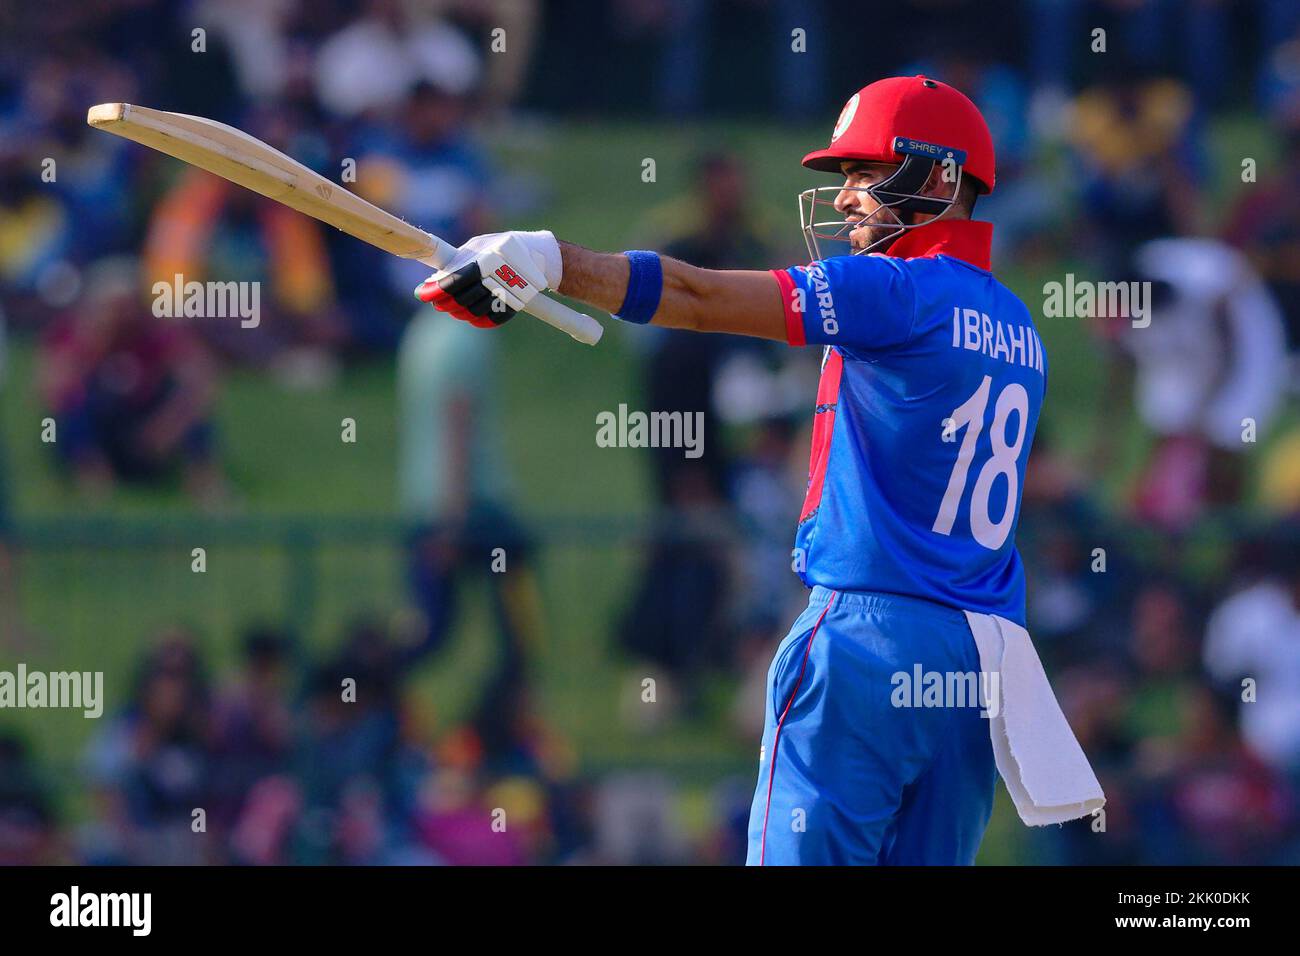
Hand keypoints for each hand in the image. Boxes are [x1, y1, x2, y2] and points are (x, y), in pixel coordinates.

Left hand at [415, 230, 561, 327]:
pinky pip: (493, 320)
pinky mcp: (515, 305)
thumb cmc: (504, 245)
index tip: (423, 294)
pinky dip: (480, 320)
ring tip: (456, 308)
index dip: (434, 291)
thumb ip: (461, 259)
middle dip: (445, 304)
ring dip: (461, 313)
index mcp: (483, 261)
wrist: (540, 254)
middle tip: (439, 303)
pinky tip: (473, 316)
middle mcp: (494, 278)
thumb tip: (438, 276)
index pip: (452, 282)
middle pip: (461, 300)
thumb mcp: (481, 243)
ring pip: (474, 312)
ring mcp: (505, 293)